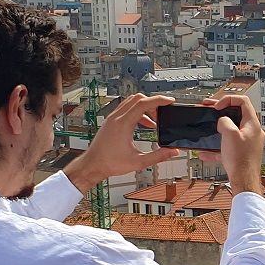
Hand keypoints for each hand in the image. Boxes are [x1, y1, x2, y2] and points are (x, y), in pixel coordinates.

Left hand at [66, 93, 180, 191]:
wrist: (92, 165)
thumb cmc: (110, 163)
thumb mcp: (138, 162)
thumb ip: (158, 156)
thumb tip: (172, 151)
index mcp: (123, 124)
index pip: (143, 103)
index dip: (159, 100)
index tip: (169, 101)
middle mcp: (116, 117)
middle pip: (138, 99)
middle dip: (153, 103)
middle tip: (162, 113)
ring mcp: (112, 118)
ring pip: (131, 102)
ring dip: (145, 107)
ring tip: (154, 120)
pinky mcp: (111, 121)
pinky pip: (126, 109)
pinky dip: (137, 112)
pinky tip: (144, 125)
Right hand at [207, 94, 264, 194]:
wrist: (244, 181)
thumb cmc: (241, 160)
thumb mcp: (229, 134)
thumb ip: (224, 122)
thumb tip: (222, 121)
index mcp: (252, 124)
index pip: (243, 102)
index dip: (228, 99)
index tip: (217, 106)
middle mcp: (252, 131)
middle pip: (237, 114)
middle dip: (221, 112)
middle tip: (210, 109)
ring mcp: (248, 142)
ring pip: (232, 130)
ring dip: (218, 128)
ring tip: (208, 128)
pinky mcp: (243, 152)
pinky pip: (229, 145)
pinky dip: (218, 146)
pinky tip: (206, 152)